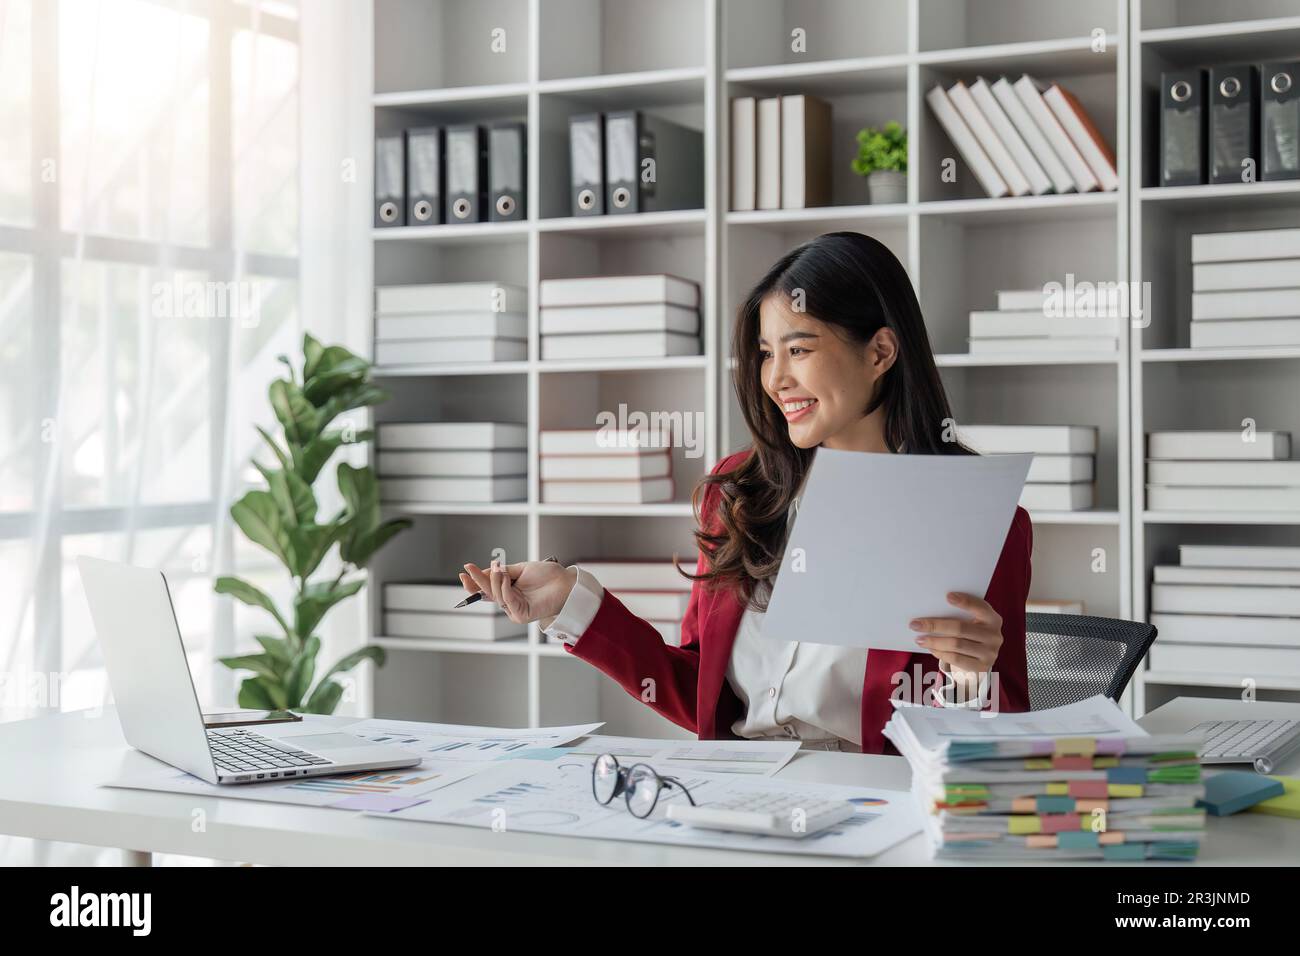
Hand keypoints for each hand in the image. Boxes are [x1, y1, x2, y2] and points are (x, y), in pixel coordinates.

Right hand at [460, 560, 576, 625]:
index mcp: (509, 591)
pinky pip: (508, 601)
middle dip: (478, 581)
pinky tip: (504, 577)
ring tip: (497, 568)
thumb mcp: (520, 569)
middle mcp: (511, 602)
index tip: (465, 571)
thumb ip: (503, 572)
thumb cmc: (547, 575)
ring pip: (497, 596)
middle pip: (488, 593)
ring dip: (495, 580)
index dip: (475, 582)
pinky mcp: (522, 615)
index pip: (488, 589)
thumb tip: (484, 571)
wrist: (565, 582)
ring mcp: (516, 610)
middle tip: (469, 569)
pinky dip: (504, 588)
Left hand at [909, 591, 1002, 687]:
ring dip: (934, 641)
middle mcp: (994, 636)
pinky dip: (940, 653)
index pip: (980, 607)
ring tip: (919, 639)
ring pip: (956, 645)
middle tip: (915, 624)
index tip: (947, 596)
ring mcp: (990, 653)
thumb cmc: (970, 635)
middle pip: (961, 628)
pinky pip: (956, 659)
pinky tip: (931, 648)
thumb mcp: (971, 623)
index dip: (965, 602)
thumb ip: (959, 616)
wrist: (980, 660)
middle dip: (935, 625)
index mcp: (993, 619)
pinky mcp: (981, 667)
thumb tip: (929, 611)